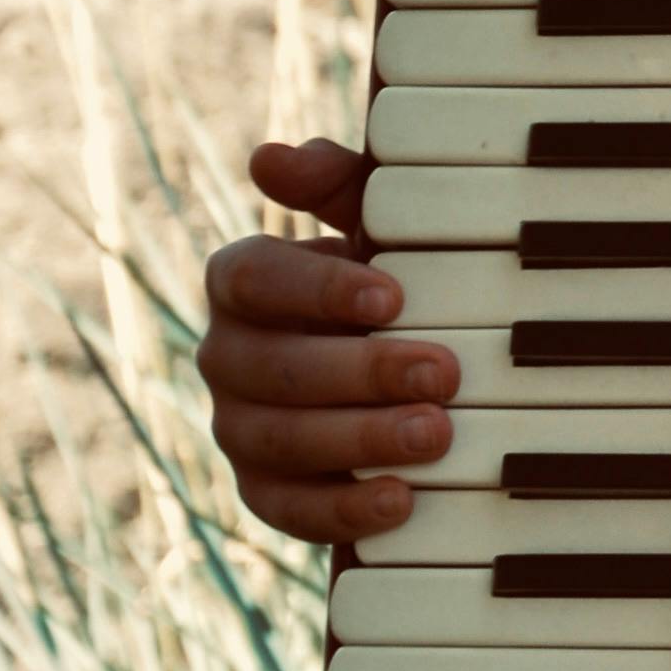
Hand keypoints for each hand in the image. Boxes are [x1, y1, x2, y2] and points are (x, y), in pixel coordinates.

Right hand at [196, 139, 461, 550]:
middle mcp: (227, 356)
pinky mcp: (266, 492)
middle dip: (362, 373)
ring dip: (362, 440)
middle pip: (274, 369)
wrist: (388, 371)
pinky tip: (402, 499)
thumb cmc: (384, 284)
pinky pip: (289, 510)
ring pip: (282, 441)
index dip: (317, 289)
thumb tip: (272, 160)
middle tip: (443, 373)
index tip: (394, 296)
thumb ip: (336, 184)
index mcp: (242, 283)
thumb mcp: (374, 226)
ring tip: (438, 432)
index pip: (253, 279)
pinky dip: (343, 511)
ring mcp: (239, 429)